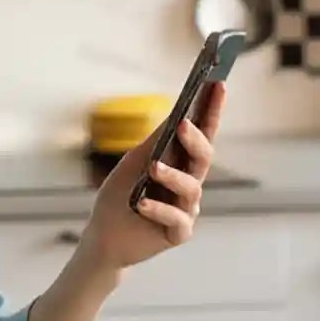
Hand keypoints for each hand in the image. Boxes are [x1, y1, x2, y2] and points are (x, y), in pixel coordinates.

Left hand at [77, 83, 225, 271]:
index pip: (202, 133)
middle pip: (204, 158)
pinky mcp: (178, 233)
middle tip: (183, 125)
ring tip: (154, 167)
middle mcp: (189, 184)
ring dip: (172, 175)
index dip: (212, 109)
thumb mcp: (133, 163)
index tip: (217, 84)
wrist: (102, 236)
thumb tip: (178, 113)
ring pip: (191, 188)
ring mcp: (186, 209)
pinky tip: (141, 204)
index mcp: (181, 162)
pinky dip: (157, 209)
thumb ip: (155, 142)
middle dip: (196, 139)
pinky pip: (176, 219)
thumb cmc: (119, 196)